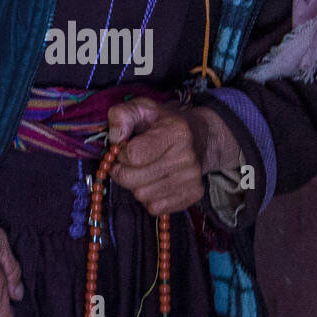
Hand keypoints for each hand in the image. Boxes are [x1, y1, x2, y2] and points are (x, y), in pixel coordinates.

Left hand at [107, 98, 241, 215]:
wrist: (200, 136)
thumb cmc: (164, 123)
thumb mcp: (142, 108)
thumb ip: (122, 116)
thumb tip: (115, 138)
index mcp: (175, 132)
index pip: (133, 155)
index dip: (121, 153)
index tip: (125, 148)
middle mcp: (187, 157)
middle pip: (133, 180)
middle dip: (123, 171)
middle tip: (129, 163)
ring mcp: (192, 178)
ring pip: (142, 195)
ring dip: (137, 185)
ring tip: (145, 170)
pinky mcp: (194, 194)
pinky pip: (156, 208)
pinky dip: (150, 197)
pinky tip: (156, 181)